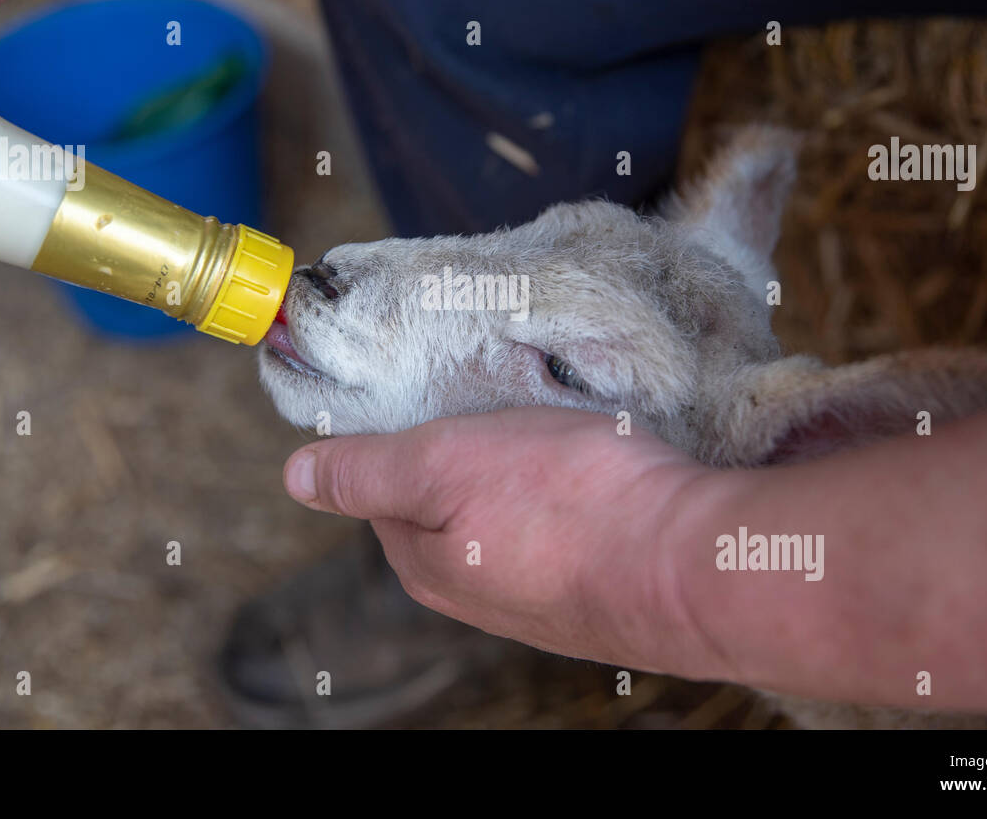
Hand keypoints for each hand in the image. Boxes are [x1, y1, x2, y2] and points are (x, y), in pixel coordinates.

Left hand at [283, 407, 736, 679]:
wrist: (692, 561)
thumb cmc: (565, 503)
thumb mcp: (441, 465)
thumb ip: (363, 472)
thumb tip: (294, 476)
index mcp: (426, 564)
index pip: (381, 488)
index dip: (402, 431)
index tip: (433, 391)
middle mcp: (477, 593)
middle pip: (446, 500)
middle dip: (467, 447)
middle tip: (501, 402)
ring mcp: (541, 596)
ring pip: (507, 511)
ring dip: (522, 467)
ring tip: (554, 427)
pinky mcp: (598, 584)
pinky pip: (562, 525)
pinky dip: (569, 490)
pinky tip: (595, 468)